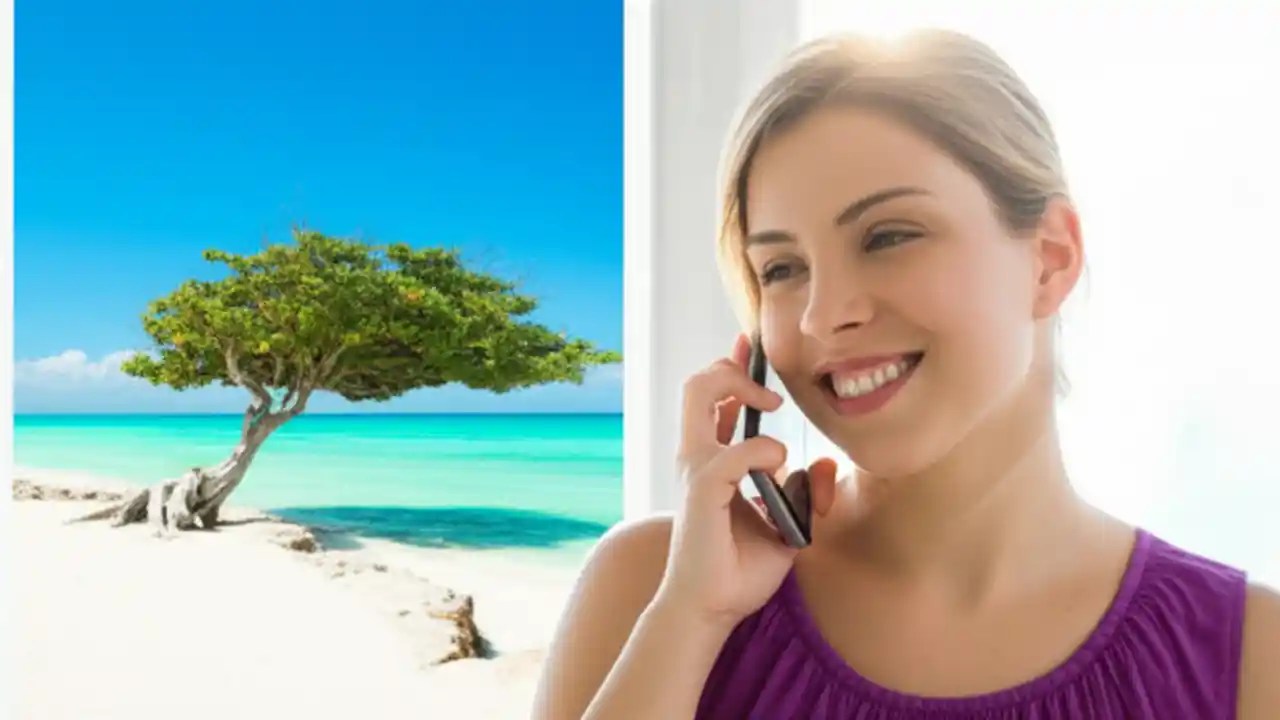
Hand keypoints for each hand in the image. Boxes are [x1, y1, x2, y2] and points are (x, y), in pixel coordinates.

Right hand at [654, 334, 837, 629]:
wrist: (712, 608)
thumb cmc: (738, 571)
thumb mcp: (785, 527)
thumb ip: (802, 494)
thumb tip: (822, 464)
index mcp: (710, 462)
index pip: (711, 399)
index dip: (732, 367)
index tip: (753, 349)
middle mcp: (697, 458)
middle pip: (698, 383)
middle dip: (733, 366)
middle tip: (771, 385)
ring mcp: (695, 469)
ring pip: (701, 394)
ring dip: (739, 386)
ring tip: (773, 405)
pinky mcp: (703, 490)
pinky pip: (734, 450)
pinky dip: (761, 448)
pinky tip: (779, 463)